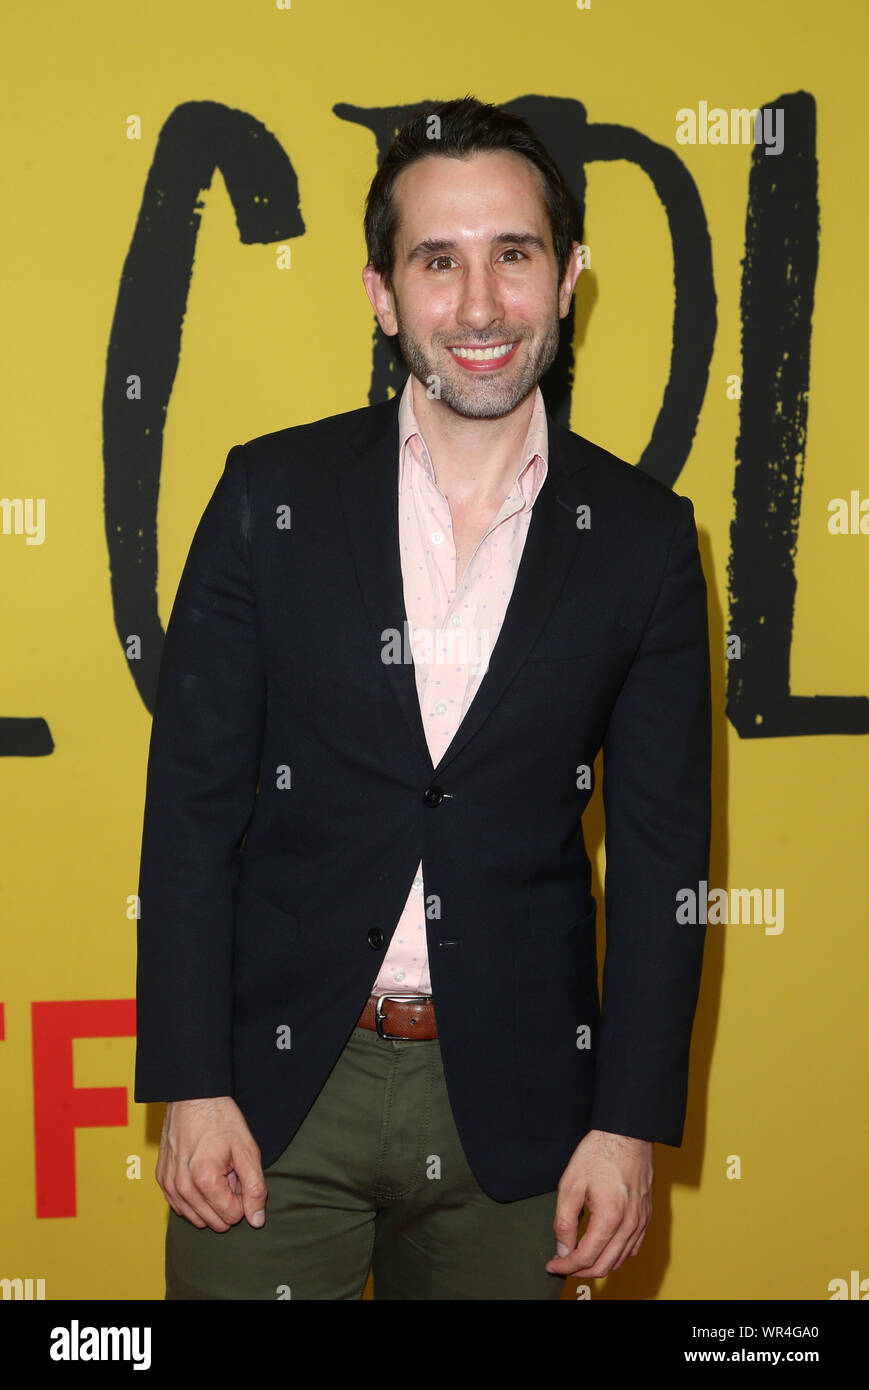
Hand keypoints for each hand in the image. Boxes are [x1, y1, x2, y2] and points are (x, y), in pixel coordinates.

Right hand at [155, 1095, 267, 1231]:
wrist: (192, 1095)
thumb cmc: (221, 1119)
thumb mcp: (247, 1149)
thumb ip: (255, 1187)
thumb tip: (256, 1221)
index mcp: (205, 1181)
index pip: (232, 1216)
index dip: (243, 1198)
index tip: (241, 1175)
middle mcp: (182, 1188)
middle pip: (214, 1222)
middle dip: (227, 1202)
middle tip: (230, 1174)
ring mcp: (169, 1185)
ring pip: (197, 1219)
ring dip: (211, 1202)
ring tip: (217, 1173)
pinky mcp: (162, 1180)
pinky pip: (181, 1207)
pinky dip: (195, 1199)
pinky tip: (202, 1176)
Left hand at [546, 1128, 652, 1277]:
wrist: (627, 1134)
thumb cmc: (598, 1154)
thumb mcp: (570, 1184)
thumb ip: (564, 1221)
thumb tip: (563, 1249)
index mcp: (609, 1218)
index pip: (586, 1257)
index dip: (565, 1266)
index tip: (552, 1265)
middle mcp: (629, 1225)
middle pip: (604, 1265)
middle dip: (579, 1271)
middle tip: (562, 1264)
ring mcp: (641, 1221)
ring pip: (619, 1260)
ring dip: (598, 1264)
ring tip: (578, 1258)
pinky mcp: (646, 1216)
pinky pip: (632, 1248)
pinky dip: (616, 1255)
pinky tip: (602, 1247)